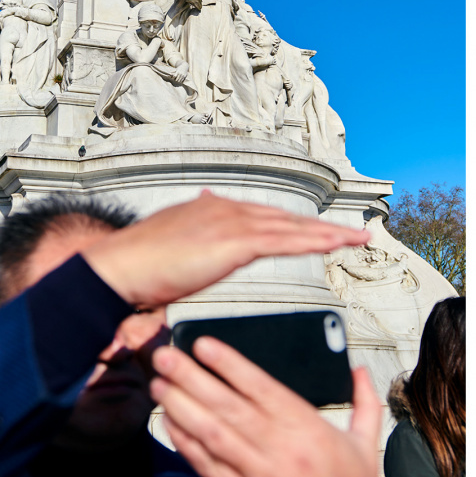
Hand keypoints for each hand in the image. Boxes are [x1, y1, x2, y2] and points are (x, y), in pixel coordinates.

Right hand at [80, 191, 368, 311]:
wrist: (119, 267)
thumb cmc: (134, 268)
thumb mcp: (166, 248)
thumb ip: (187, 241)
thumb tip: (193, 232)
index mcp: (207, 208)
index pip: (259, 216)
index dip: (289, 223)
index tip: (312, 229)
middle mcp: (222, 208)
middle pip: (282, 218)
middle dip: (318, 226)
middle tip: (348, 233)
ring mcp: (229, 221)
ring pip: (291, 227)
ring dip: (327, 234)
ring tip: (356, 239)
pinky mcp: (234, 242)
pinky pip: (285, 242)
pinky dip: (314, 243)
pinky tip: (334, 245)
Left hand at [150, 340, 395, 476]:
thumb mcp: (366, 449)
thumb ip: (363, 404)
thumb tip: (358, 370)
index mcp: (310, 432)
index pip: (261, 387)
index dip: (229, 363)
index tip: (202, 344)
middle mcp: (281, 452)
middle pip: (227, 406)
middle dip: (190, 377)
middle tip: (164, 355)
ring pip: (211, 435)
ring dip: (180, 407)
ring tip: (158, 385)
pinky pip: (208, 469)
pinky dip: (186, 445)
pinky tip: (170, 425)